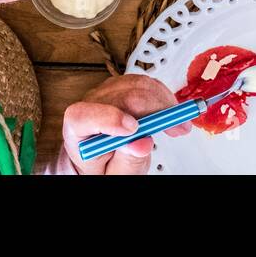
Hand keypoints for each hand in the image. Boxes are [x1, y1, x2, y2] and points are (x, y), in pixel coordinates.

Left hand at [61, 74, 187, 174]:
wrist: (107, 158)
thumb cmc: (107, 166)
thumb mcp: (116, 174)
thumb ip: (127, 161)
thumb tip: (142, 144)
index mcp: (78, 129)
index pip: (83, 116)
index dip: (109, 118)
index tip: (133, 130)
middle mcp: (90, 106)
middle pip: (120, 98)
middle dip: (154, 110)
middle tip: (175, 128)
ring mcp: (106, 94)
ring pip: (137, 85)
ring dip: (163, 102)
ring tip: (177, 123)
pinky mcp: (123, 87)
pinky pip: (145, 82)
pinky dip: (163, 95)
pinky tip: (170, 110)